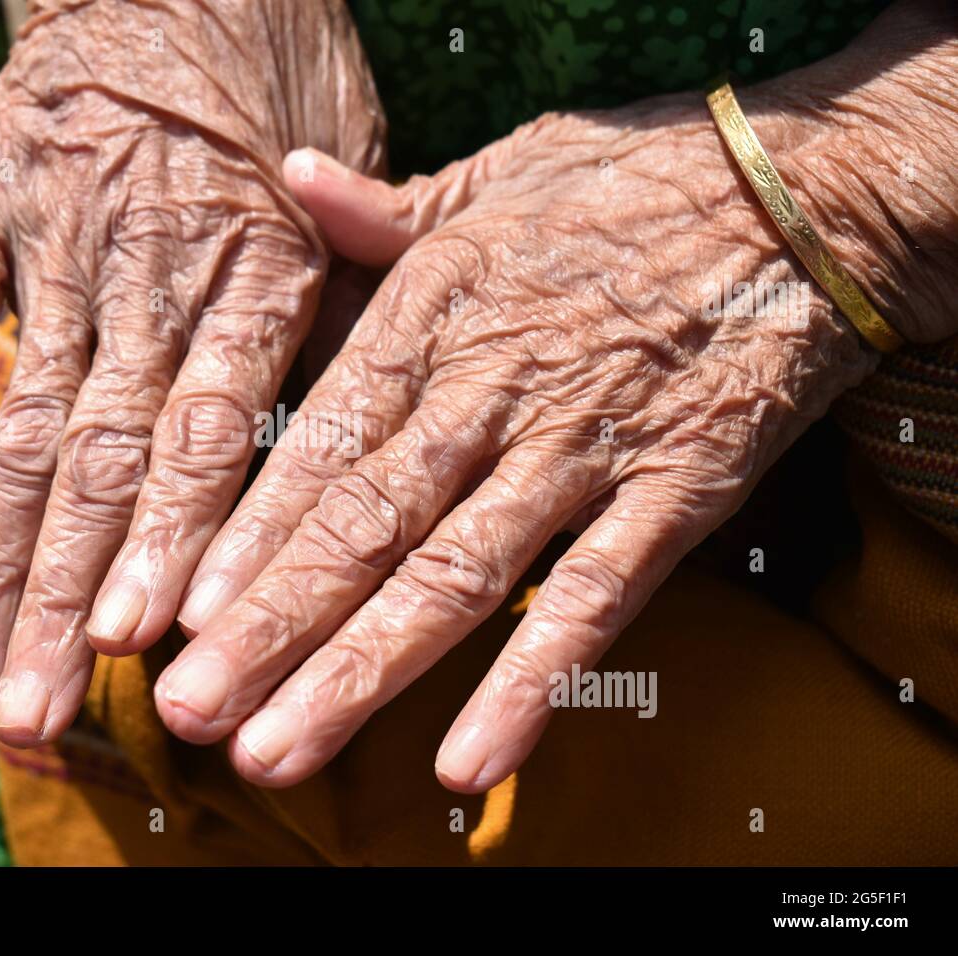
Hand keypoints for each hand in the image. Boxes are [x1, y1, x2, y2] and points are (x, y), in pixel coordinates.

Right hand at [0, 0, 383, 744]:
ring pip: (28, 418)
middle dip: (67, 596)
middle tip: (36, 711)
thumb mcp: (352, 171)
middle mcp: (152, 267)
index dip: (170, 542)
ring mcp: (61, 238)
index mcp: (255, 265)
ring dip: (3, 555)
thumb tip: (346, 418)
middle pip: (107, 460)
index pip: (209, 432)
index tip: (134, 642)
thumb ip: (342, 299)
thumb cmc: (282, 68)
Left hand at [154, 87, 916, 791]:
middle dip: (269, 626)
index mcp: (433, 314)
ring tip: (275, 753)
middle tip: (186, 712)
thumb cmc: (631, 185)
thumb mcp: (491, 177)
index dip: (247, 532)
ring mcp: (583, 449)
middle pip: (364, 525)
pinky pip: (596, 600)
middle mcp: (492, 391)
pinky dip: (532, 683)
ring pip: (454, 576)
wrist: (803, 195)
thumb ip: (381, 210)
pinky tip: (466, 764)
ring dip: (359, 671)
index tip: (176, 612)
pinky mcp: (675, 493)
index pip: (320, 442)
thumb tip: (291, 176)